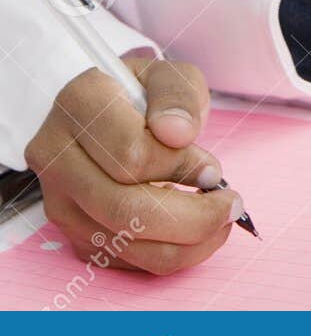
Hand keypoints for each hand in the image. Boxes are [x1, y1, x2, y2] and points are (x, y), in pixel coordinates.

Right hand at [24, 55, 240, 274]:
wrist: (106, 112)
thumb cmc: (142, 93)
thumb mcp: (169, 75)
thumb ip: (178, 95)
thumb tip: (178, 134)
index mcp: (78, 103)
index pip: (130, 154)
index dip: (181, 167)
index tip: (214, 169)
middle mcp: (56, 155)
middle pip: (123, 209)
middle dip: (191, 217)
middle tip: (231, 206)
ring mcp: (58, 199)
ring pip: (123, 242)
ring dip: (185, 242)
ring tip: (220, 221)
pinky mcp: (70, 232)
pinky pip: (122, 260)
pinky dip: (167, 253)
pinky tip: (193, 232)